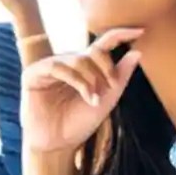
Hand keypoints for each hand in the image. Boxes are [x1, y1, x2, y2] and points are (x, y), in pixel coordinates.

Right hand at [21, 28, 143, 152]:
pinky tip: (87, 96)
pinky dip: (78, 80)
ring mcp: (50, 66)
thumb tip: (138, 53)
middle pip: (94, 52)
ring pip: (78, 59)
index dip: (121, 34)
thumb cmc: (80, 123)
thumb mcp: (108, 99)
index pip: (104, 43)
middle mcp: (68, 62)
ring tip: (95, 99)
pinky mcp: (34, 73)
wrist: (58, 144)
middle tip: (111, 88)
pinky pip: (59, 66)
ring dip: (92, 78)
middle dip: (106, 69)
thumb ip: (121, 76)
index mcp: (86, 66)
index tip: (141, 30)